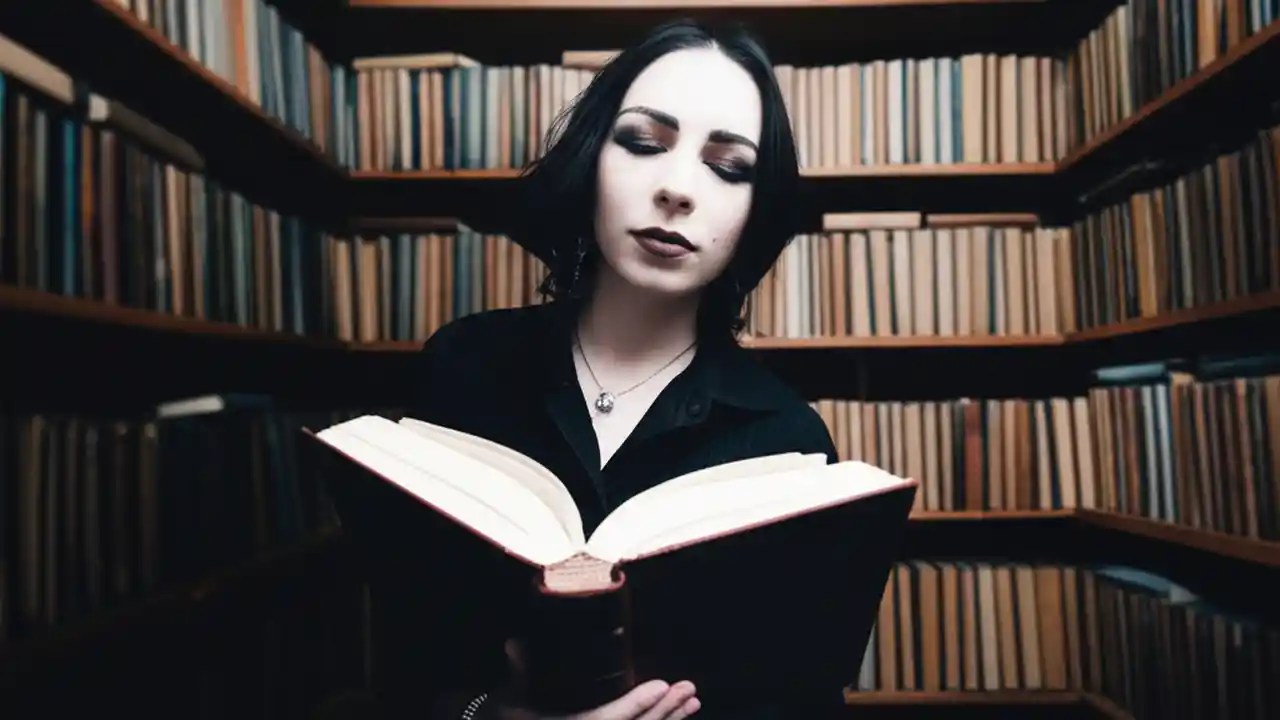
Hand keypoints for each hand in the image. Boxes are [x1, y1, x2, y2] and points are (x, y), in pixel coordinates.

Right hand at [484, 639, 700, 719]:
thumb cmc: (508, 717)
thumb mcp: (510, 700)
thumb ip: (518, 672)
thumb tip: (514, 644)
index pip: (608, 719)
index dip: (636, 704)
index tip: (662, 686)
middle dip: (665, 711)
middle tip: (689, 689)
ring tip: (693, 702)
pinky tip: (680, 717)